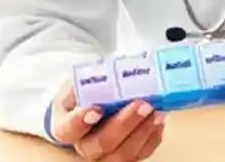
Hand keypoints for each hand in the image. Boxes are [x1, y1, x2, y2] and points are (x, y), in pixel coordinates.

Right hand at [49, 82, 165, 160]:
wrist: (91, 106)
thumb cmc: (84, 95)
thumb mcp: (77, 83)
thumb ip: (87, 79)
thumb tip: (104, 71)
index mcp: (66, 127)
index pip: (68, 130)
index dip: (81, 122)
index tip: (97, 108)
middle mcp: (85, 146)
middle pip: (102, 144)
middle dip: (124, 124)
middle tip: (141, 105)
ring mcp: (106, 155)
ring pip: (123, 154)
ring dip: (142, 132)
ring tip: (156, 112)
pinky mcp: (126, 156)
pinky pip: (140, 155)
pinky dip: (152, 138)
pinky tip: (158, 121)